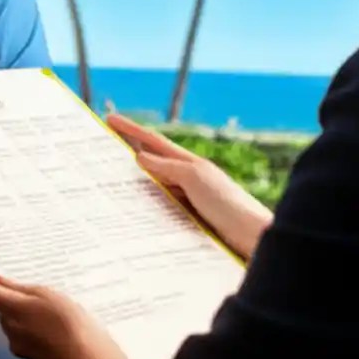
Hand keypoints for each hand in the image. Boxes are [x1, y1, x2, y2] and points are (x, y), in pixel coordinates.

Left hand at [0, 273, 134, 358]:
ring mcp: (17, 345)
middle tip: (43, 298)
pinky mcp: (27, 356)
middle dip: (17, 301)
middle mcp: (9, 329)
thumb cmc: (71, 325)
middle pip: (2, 308)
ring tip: (56, 316)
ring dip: (29, 316)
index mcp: (11, 310)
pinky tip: (56, 330)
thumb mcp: (47, 295)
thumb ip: (17, 287)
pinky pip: (26, 336)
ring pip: (15, 322)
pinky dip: (36, 330)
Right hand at [106, 113, 272, 260]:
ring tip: (111, 175)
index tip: (109, 119)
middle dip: (129, 150)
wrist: (253, 238)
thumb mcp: (195, 179)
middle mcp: (189, 178)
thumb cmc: (228, 204)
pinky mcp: (190, 219)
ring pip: (155, 184)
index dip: (131, 129)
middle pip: (153, 160)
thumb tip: (141, 157)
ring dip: (134, 177)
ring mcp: (189, 198)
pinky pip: (160, 205)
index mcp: (190, 163)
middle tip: (104, 144)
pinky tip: (135, 207)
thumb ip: (168, 167)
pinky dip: (145, 201)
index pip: (154, 141)